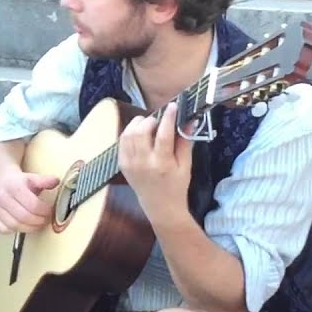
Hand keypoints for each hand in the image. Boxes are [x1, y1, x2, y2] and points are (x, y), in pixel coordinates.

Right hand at [0, 168, 59, 233]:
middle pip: (24, 217)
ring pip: (15, 225)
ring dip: (29, 228)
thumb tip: (56, 181)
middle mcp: (2, 198)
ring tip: (37, 224)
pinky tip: (23, 225)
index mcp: (13, 186)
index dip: (44, 211)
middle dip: (38, 221)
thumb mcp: (32, 178)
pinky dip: (16, 230)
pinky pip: (5, 230)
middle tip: (45, 220)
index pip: (32, 205)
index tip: (50, 212)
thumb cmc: (17, 181)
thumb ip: (44, 181)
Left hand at [118, 103, 193, 225]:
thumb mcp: (186, 165)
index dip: (168, 117)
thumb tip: (189, 119)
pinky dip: (129, 132)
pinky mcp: (122, 164)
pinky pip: (122, 141)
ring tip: (149, 124)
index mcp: (162, 164)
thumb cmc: (176, 185)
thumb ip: (186, 142)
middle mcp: (143, 163)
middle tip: (159, 119)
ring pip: (128, 134)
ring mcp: (130, 164)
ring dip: (138, 124)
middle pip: (141, 131)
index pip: (163, 135)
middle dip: (151, 120)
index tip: (173, 105)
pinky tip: (139, 133)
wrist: (159, 206)